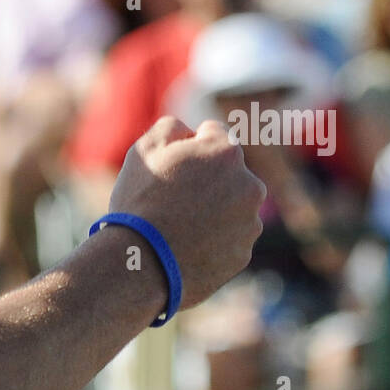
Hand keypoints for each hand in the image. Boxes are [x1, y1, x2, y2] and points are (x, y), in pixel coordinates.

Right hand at [108, 118, 266, 309]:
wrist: (140, 262)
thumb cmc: (139, 202)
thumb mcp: (144, 149)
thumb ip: (172, 127)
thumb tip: (190, 132)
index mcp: (227, 151)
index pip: (213, 134)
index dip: (188, 147)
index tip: (170, 167)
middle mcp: (250, 185)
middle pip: (228, 173)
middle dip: (207, 180)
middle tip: (173, 200)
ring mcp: (250, 223)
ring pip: (232, 208)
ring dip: (213, 212)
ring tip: (177, 228)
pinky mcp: (243, 254)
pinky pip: (229, 241)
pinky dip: (213, 242)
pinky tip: (185, 248)